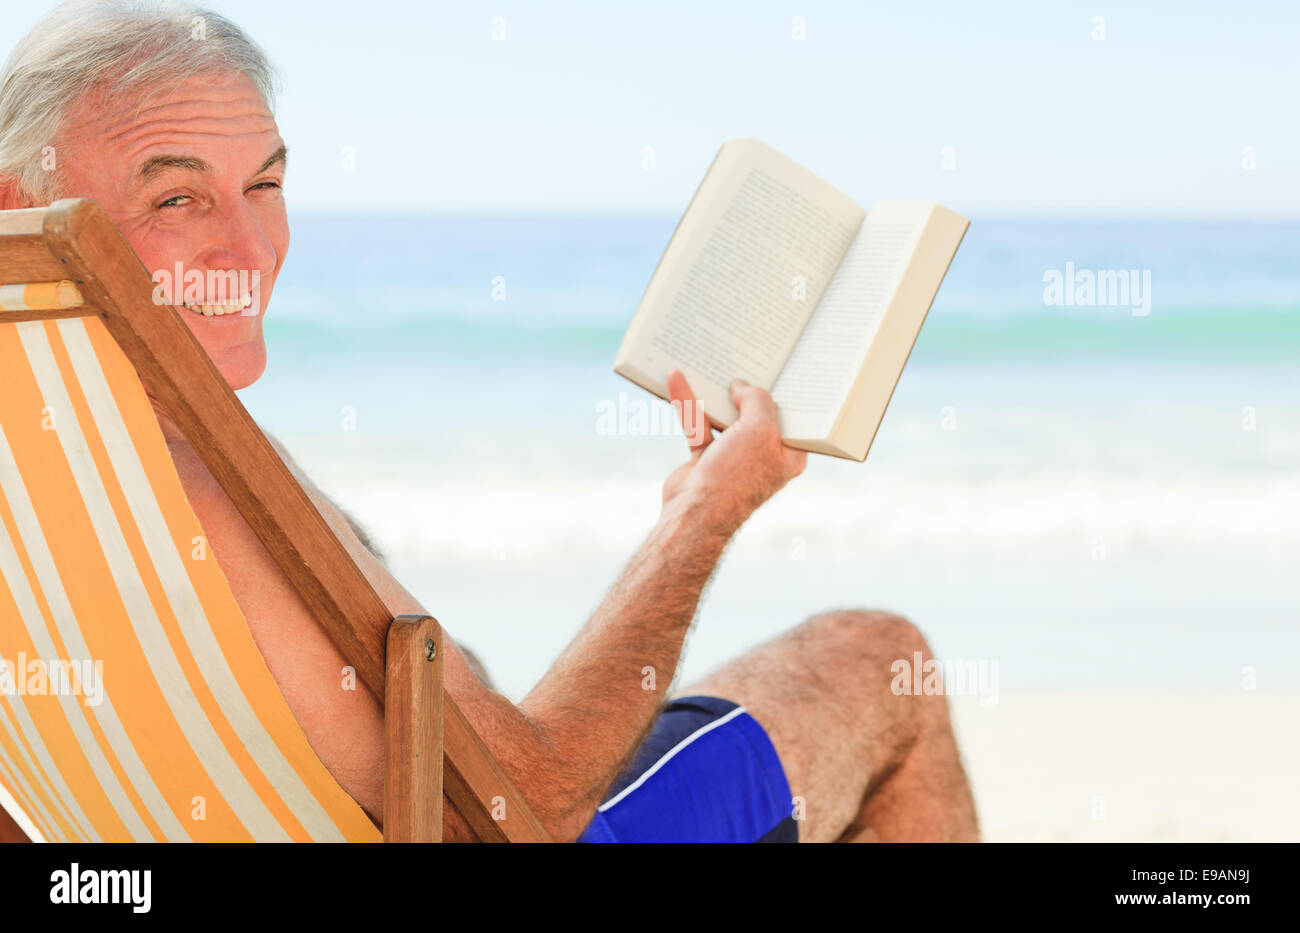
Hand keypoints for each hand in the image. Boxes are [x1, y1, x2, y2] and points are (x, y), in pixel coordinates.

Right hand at [660, 370, 806, 533]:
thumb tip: (742, 387)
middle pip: (756, 413)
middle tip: (744, 358)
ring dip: (714, 393)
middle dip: (748, 388)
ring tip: (709, 363)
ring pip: (725, 416)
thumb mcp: (759, 428)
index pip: (791, 417)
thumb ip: (757, 400)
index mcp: (788, 454)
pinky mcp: (705, 459)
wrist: (695, 514)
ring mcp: (733, 457)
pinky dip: (688, 403)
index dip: (785, 393)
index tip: (779, 366)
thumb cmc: (736, 476)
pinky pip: (698, 424)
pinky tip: (676, 380)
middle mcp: (762, 455)